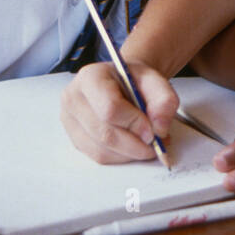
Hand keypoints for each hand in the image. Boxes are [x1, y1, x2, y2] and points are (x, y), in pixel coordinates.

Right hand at [59, 60, 178, 163]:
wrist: (122, 84)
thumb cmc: (134, 81)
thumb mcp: (155, 80)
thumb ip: (164, 100)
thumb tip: (159, 128)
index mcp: (91, 77)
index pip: (110, 108)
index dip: (134, 123)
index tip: (153, 130)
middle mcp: (74, 98)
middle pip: (104, 134)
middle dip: (135, 144)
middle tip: (154, 143)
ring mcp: (70, 121)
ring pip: (101, 150)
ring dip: (129, 153)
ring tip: (146, 143)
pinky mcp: (75, 139)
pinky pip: (99, 157)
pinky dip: (121, 157)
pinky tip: (132, 146)